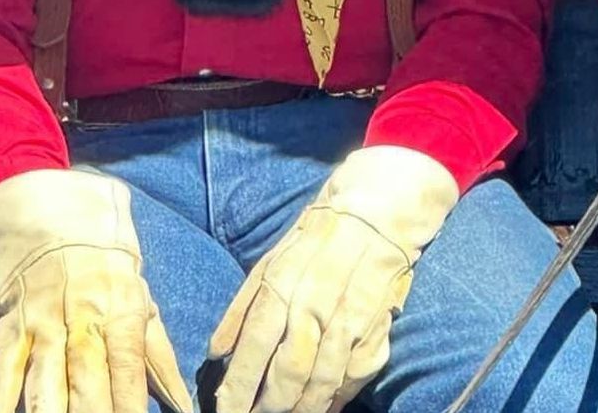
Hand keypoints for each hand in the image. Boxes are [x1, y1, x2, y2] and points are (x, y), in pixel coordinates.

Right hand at [0, 168, 191, 412]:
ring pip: (43, 378)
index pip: (127, 365)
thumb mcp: (139, 291)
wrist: (41, 199)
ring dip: (48, 409)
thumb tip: (180, 400)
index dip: (128, 403)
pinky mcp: (10, 323)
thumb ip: (157, 351)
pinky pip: (2, 368)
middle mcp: (80, 316)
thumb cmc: (101, 248)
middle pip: (86, 378)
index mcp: (119, 306)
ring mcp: (42, 321)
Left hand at [207, 146, 458, 412]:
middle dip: (269, 407)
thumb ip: (242, 307)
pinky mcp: (378, 324)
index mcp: (283, 283)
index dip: (239, 386)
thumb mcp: (271, 259)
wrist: (381, 205)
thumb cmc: (318, 233)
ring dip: (303, 408)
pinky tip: (325, 406)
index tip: (226, 411)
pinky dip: (340, 395)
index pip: (254, 346)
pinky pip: (357, 371)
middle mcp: (315, 302)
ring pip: (324, 379)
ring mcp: (350, 315)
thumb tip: (216, 353)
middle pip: (288, 372)